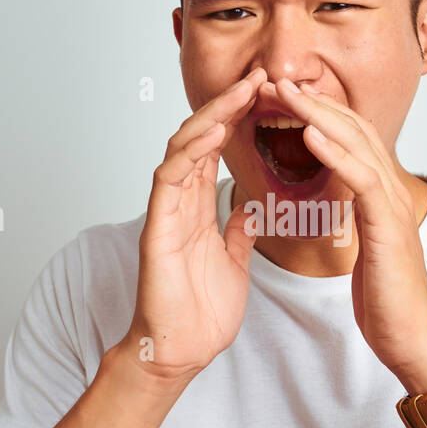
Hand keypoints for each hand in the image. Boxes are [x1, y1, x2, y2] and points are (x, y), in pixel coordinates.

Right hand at [122, 67, 265, 385]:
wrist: (180, 351)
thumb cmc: (200, 313)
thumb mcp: (232, 262)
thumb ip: (237, 231)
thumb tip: (249, 207)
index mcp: (200, 207)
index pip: (218, 150)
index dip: (240, 118)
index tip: (269, 93)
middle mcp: (181, 202)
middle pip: (201, 138)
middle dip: (229, 104)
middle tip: (258, 75)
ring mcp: (167, 212)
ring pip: (182, 149)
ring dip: (211, 117)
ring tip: (240, 91)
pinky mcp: (157, 229)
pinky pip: (169, 181)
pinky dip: (188, 154)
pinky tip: (211, 134)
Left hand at [274, 78, 426, 389]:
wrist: (412, 337)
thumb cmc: (387, 301)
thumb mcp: (363, 249)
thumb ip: (354, 218)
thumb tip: (338, 204)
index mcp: (380, 196)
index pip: (350, 139)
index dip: (318, 114)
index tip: (283, 98)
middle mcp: (390, 191)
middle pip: (353, 129)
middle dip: (315, 101)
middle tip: (277, 79)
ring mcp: (392, 205)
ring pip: (357, 144)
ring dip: (320, 114)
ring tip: (287, 92)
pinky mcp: (387, 226)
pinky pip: (360, 179)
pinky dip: (336, 153)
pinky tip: (310, 134)